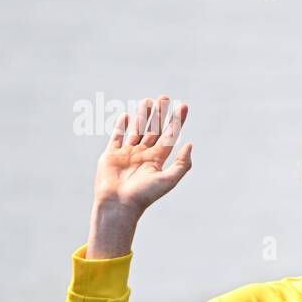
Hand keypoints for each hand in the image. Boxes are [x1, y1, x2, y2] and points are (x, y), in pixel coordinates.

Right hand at [86, 95, 191, 258]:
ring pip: (136, 129)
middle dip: (160, 114)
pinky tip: (125, 115)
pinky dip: (120, 126)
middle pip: (154, 130)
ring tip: (148, 101)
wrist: (118, 204)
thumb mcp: (168, 180)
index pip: (170, 136)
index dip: (177, 121)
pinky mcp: (111, 154)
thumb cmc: (144, 195)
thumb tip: (190, 144)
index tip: (183, 106)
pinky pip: (116, 137)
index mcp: (158, 160)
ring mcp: (127, 153)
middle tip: (165, 97)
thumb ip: (182, 163)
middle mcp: (144, 155)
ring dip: (143, 116)